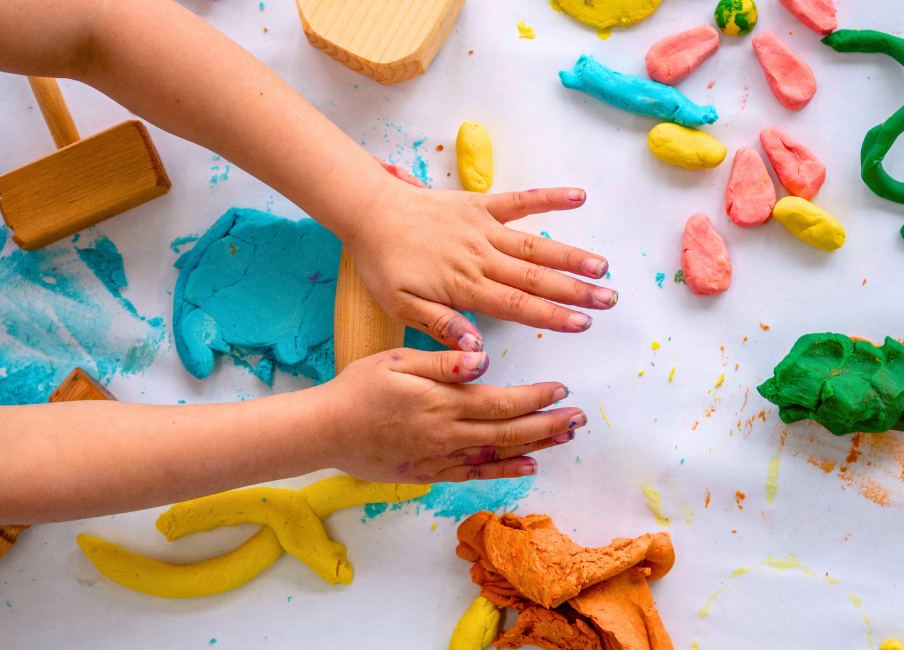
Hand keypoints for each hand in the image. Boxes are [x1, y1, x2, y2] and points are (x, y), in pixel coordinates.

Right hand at [310, 348, 583, 482]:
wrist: (324, 431)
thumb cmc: (358, 388)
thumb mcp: (397, 361)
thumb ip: (443, 361)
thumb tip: (482, 360)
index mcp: (443, 401)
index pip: (502, 401)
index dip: (536, 397)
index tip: (562, 389)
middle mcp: (448, 433)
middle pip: (510, 431)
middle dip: (549, 424)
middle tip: (579, 418)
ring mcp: (440, 457)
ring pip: (499, 454)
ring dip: (536, 446)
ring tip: (565, 438)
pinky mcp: (430, 473)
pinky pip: (475, 475)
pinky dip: (504, 472)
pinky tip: (527, 466)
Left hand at [345, 178, 617, 350]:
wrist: (368, 211)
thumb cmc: (382, 263)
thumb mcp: (401, 306)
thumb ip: (442, 326)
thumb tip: (477, 349)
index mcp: (465, 286)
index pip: (518, 306)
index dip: (553, 315)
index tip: (582, 324)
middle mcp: (482, 257)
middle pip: (537, 278)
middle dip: (576, 291)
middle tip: (609, 300)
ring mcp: (483, 228)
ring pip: (535, 245)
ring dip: (571, 255)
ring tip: (602, 266)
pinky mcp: (480, 204)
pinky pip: (519, 200)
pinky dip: (549, 197)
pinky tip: (579, 197)